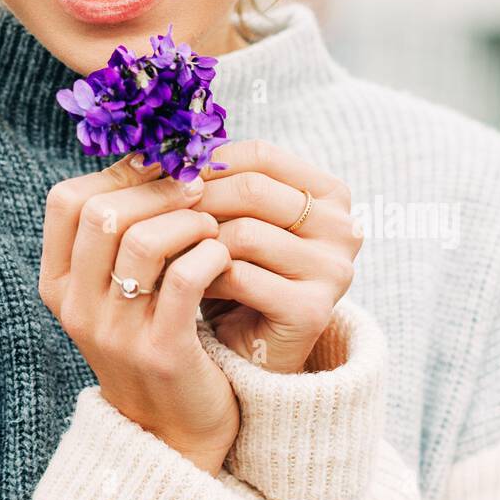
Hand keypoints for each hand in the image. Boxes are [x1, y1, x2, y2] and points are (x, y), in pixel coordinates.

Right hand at [38, 152, 242, 474]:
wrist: (172, 432)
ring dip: (187, 220)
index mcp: (58, 283)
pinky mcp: (161, 351)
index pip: (66, 201)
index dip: (116, 173)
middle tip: (196, 186)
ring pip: (143, 241)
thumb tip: (154, 154)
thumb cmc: (152, 337)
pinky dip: (209, 253)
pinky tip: (221, 254)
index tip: (159, 168)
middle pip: (103, 214)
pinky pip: (185, 278)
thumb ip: (122, 231)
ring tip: (210, 224)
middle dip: (157, 189)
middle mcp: (75, 307)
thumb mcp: (117, 288)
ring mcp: (114, 332)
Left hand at [188, 139, 362, 372]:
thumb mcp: (236, 217)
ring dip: (198, 242)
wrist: (251, 349)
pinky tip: (189, 285)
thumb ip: (221, 181)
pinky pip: (242, 276)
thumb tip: (167, 151)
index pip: (261, 154)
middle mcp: (342, 227)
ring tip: (171, 251)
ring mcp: (333, 271)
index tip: (168, 174)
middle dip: (197, 199)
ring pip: (245, 233)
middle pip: (252, 189)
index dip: (208, 161)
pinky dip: (206, 277)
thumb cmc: (239, 271)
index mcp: (330, 194)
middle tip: (157, 212)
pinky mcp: (312, 311)